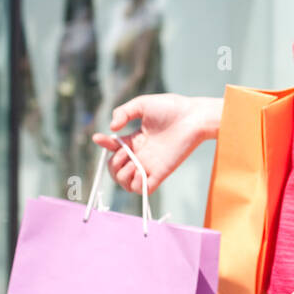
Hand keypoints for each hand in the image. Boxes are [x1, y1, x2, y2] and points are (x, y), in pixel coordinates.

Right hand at [90, 94, 214, 193]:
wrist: (194, 116)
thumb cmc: (172, 108)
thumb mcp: (142, 104)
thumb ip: (123, 112)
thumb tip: (111, 129)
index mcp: (136, 139)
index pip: (113, 148)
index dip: (104, 145)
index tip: (99, 138)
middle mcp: (141, 154)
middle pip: (116, 170)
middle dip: (112, 164)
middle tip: (122, 152)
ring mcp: (150, 165)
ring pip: (125, 183)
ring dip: (120, 176)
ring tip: (130, 163)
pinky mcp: (160, 173)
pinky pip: (142, 189)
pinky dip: (135, 184)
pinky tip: (139, 170)